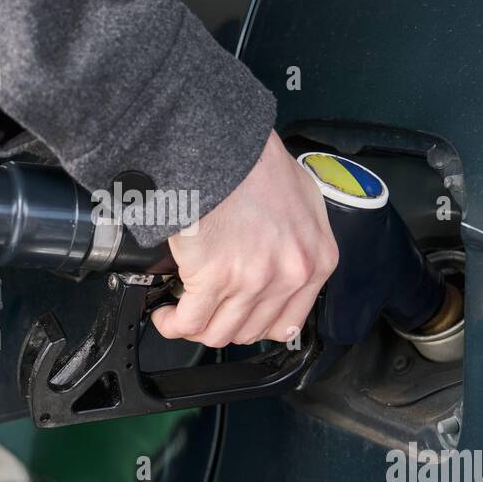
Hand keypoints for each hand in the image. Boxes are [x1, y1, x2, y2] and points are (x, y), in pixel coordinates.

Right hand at [151, 131, 337, 347]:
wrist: (223, 148)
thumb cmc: (256, 163)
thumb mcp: (302, 199)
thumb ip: (300, 239)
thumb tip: (282, 259)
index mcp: (315, 260)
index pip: (287, 323)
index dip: (255, 325)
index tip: (238, 319)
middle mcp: (289, 275)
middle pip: (250, 332)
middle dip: (222, 326)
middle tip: (204, 312)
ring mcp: (253, 280)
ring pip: (218, 333)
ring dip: (194, 329)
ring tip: (180, 316)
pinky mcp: (214, 277)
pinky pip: (189, 321)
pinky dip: (173, 324)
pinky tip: (166, 314)